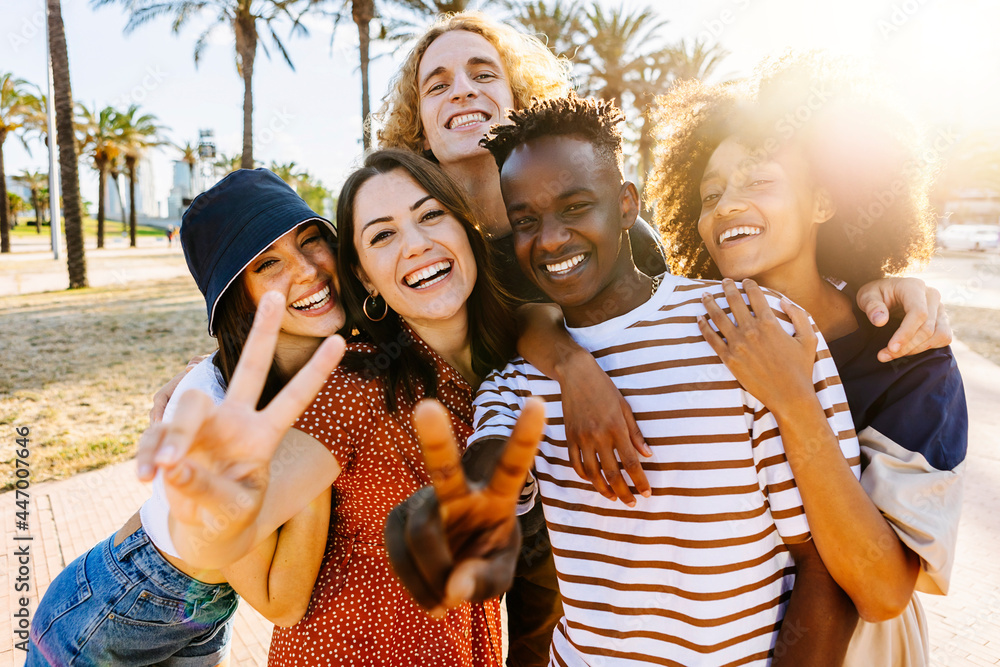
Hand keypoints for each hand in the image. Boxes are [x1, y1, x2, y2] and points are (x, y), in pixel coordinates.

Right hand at [135, 292, 344, 564]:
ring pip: (189, 405)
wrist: (204, 529)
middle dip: (264, 331)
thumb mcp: (231, 510)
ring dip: (172, 435)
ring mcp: (205, 425)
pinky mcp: (172, 438)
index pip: (294, 399)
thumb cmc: (229, 515)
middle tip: (276, 295)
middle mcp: (237, 420)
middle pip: (252, 367)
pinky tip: (144, 476)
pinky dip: (146, 456)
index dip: (315, 372)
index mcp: (263, 437)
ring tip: (164, 469)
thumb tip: (173, 466)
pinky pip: (155, 437)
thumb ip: (207, 490)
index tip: (340, 341)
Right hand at [385, 397, 544, 614]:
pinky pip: (397, 551)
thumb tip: (452, 590)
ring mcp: (425, 502)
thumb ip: (484, 582)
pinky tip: (430, 600)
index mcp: (497, 497)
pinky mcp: (398, 519)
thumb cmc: (486, 562)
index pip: (513, 465)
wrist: (454, 569)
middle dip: (436, 437)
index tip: (538, 402)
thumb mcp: (499, 578)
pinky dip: (413, 583)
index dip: (525, 436)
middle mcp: (459, 491)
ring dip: (431, 576)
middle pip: (445, 468)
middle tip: (426, 407)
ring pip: (420, 533)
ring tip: (446, 605)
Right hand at [560, 353, 650, 505]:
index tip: (646, 493)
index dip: (639, 481)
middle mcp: (598, 436)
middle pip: (612, 473)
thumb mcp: (625, 408)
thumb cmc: (604, 389)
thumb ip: (635, 433)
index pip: (630, 462)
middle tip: (631, 503)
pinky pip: (576, 463)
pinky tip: (593, 481)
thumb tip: (647, 454)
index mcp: (616, 428)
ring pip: (592, 473)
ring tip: (613, 496)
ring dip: (603, 489)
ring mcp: (581, 437)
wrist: (576, 374)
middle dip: (623, 491)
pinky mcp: (569, 437)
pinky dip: (584, 475)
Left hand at [698, 279, 817, 408]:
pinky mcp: (729, 359)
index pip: (756, 296)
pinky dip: (703, 327)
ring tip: (704, 295)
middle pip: (734, 302)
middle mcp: (751, 330)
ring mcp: (738, 345)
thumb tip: (784, 301)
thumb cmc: (801, 368)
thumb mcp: (809, 339)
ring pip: (718, 317)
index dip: (749, 285)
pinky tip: (699, 319)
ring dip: (710, 303)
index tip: (745, 281)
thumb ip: (799, 316)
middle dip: (727, 288)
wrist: (789, 396)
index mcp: (770, 323)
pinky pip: (711, 339)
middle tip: (723, 281)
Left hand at [855, 276, 951, 361]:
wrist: (888, 292)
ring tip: (893, 354)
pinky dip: (927, 348)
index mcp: (913, 287)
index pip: (918, 313)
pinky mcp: (943, 319)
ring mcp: (940, 308)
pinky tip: (908, 349)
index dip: (906, 333)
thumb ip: (871, 306)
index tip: (891, 348)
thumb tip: (880, 321)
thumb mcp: (867, 295)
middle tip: (883, 356)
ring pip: (938, 335)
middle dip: (906, 346)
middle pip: (927, 328)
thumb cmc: (877, 294)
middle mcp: (931, 295)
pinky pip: (943, 338)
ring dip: (916, 350)